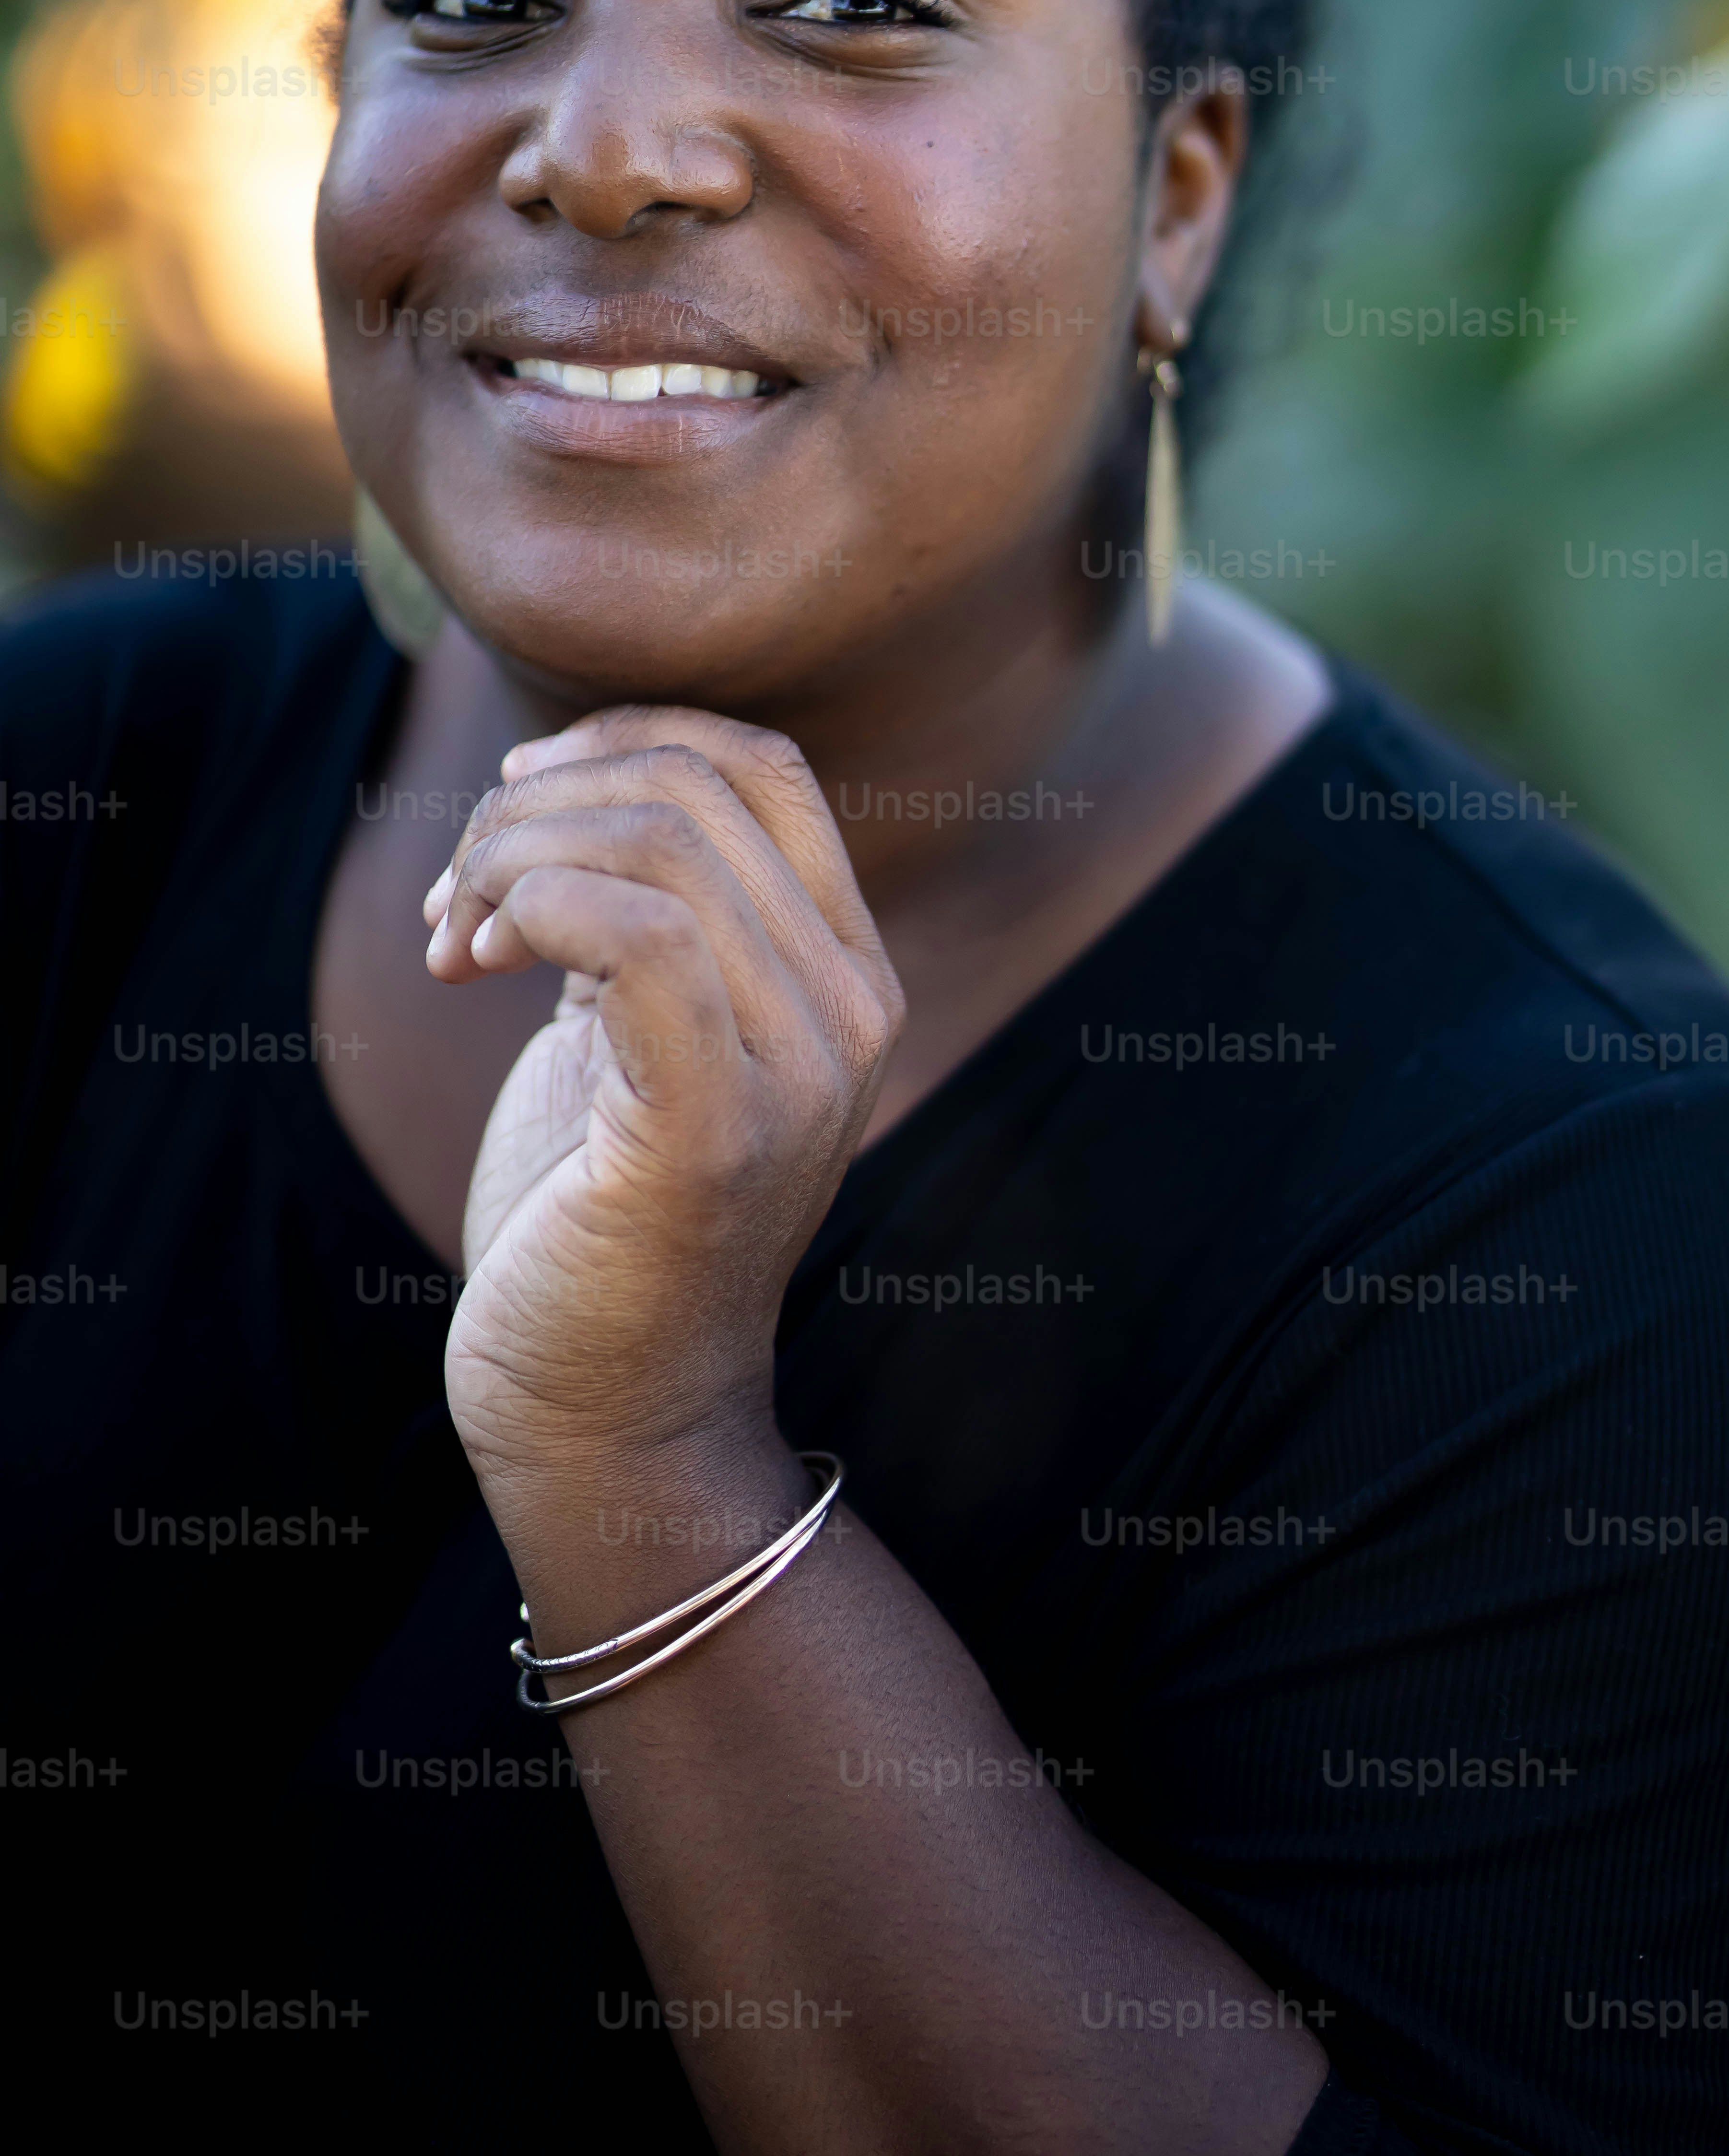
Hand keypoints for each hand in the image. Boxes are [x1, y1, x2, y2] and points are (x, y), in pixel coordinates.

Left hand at [420, 707, 901, 1489]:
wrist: (604, 1417)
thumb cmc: (594, 1218)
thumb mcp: (631, 1031)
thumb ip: (644, 918)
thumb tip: (564, 781)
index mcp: (842, 972)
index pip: (767, 767)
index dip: (626, 738)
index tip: (513, 796)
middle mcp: (849, 1008)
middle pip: (696, 790)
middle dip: (536, 804)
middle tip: (453, 896)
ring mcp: (799, 1069)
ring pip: (662, 848)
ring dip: (513, 858)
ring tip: (453, 940)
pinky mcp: (721, 1130)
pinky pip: (644, 937)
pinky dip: (532, 907)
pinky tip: (474, 961)